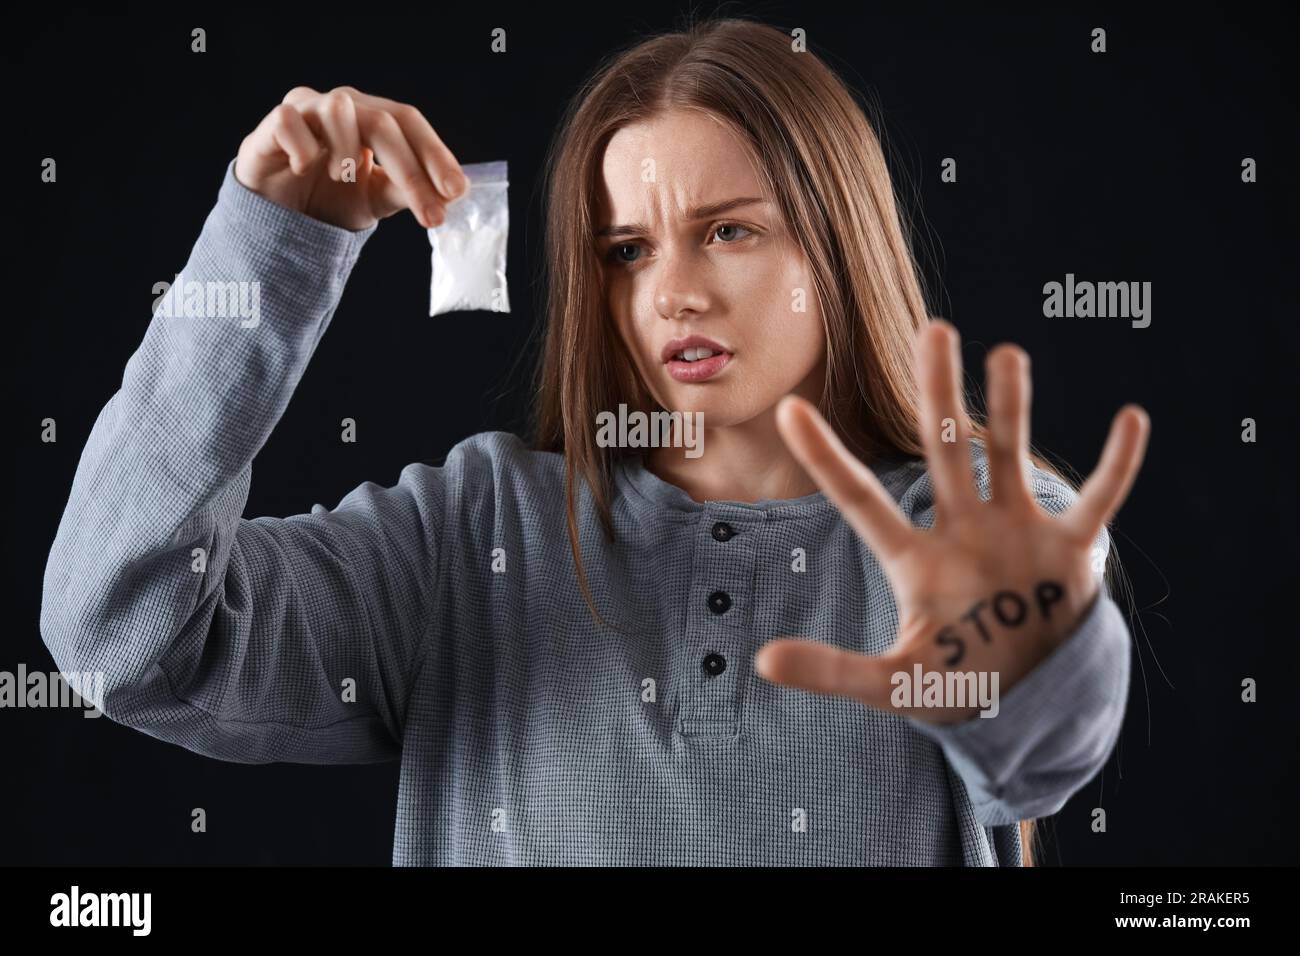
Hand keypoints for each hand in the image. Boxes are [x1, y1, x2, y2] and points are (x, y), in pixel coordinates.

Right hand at [234, 85, 465, 230]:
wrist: (277, 217)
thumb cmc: (329, 199)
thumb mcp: (375, 200)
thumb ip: (405, 191)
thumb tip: (447, 196)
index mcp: (371, 117)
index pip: (409, 124)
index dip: (435, 155)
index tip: (457, 192)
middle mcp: (342, 106)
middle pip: (383, 122)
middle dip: (411, 172)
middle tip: (431, 215)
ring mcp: (305, 110)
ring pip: (338, 111)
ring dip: (349, 150)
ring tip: (345, 178)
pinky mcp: (270, 126)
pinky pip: (290, 122)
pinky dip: (304, 148)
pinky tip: (307, 169)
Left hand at [755, 320, 1149, 724]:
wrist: (1025, 701)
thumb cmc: (955, 684)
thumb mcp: (891, 683)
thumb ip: (831, 670)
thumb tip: (760, 662)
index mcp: (914, 558)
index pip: (860, 498)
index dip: (826, 458)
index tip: (789, 408)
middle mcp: (962, 529)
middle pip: (944, 450)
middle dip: (938, 394)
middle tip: (932, 329)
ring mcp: (1016, 533)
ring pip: (1009, 456)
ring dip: (1010, 408)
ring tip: (1006, 354)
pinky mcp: (1069, 551)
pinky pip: (1098, 500)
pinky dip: (1116, 466)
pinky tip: (1131, 419)